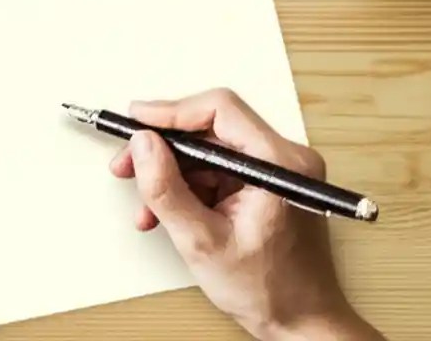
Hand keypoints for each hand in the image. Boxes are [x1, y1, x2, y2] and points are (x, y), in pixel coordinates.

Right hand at [109, 90, 384, 340]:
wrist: (301, 322)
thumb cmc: (272, 290)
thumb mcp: (202, 241)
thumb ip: (167, 189)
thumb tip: (143, 146)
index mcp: (279, 164)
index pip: (220, 110)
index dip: (172, 111)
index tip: (137, 119)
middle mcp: (284, 159)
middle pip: (211, 130)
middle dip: (165, 148)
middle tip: (129, 163)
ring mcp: (277, 172)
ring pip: (210, 152)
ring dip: (174, 174)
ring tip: (147, 203)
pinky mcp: (267, 185)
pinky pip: (219, 172)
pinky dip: (191, 188)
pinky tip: (169, 211)